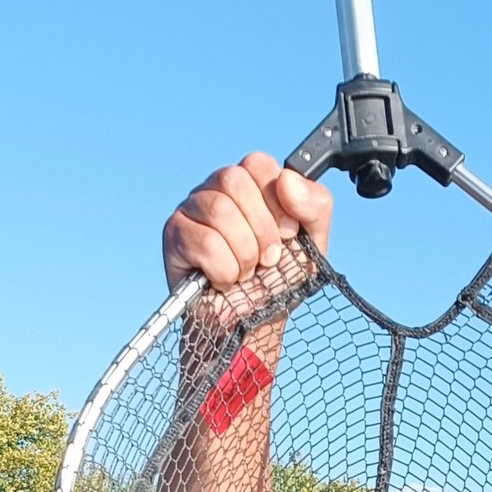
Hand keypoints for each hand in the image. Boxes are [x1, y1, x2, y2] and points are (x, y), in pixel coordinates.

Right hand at [163, 151, 332, 293]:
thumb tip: (287, 180)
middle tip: (267, 260)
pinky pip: (203, 241)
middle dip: (260, 230)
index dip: (276, 201)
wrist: (253, 328)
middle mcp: (216, 190)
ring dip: (243, 254)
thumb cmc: (278, 284)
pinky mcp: (175, 236)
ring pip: (218, 210)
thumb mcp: (312, 243)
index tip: (287, 234)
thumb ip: (316, 205)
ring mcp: (191, 210)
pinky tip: (224, 281)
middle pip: (233, 180)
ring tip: (246, 273)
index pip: (257, 164)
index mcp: (249, 184)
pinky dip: (224, 270)